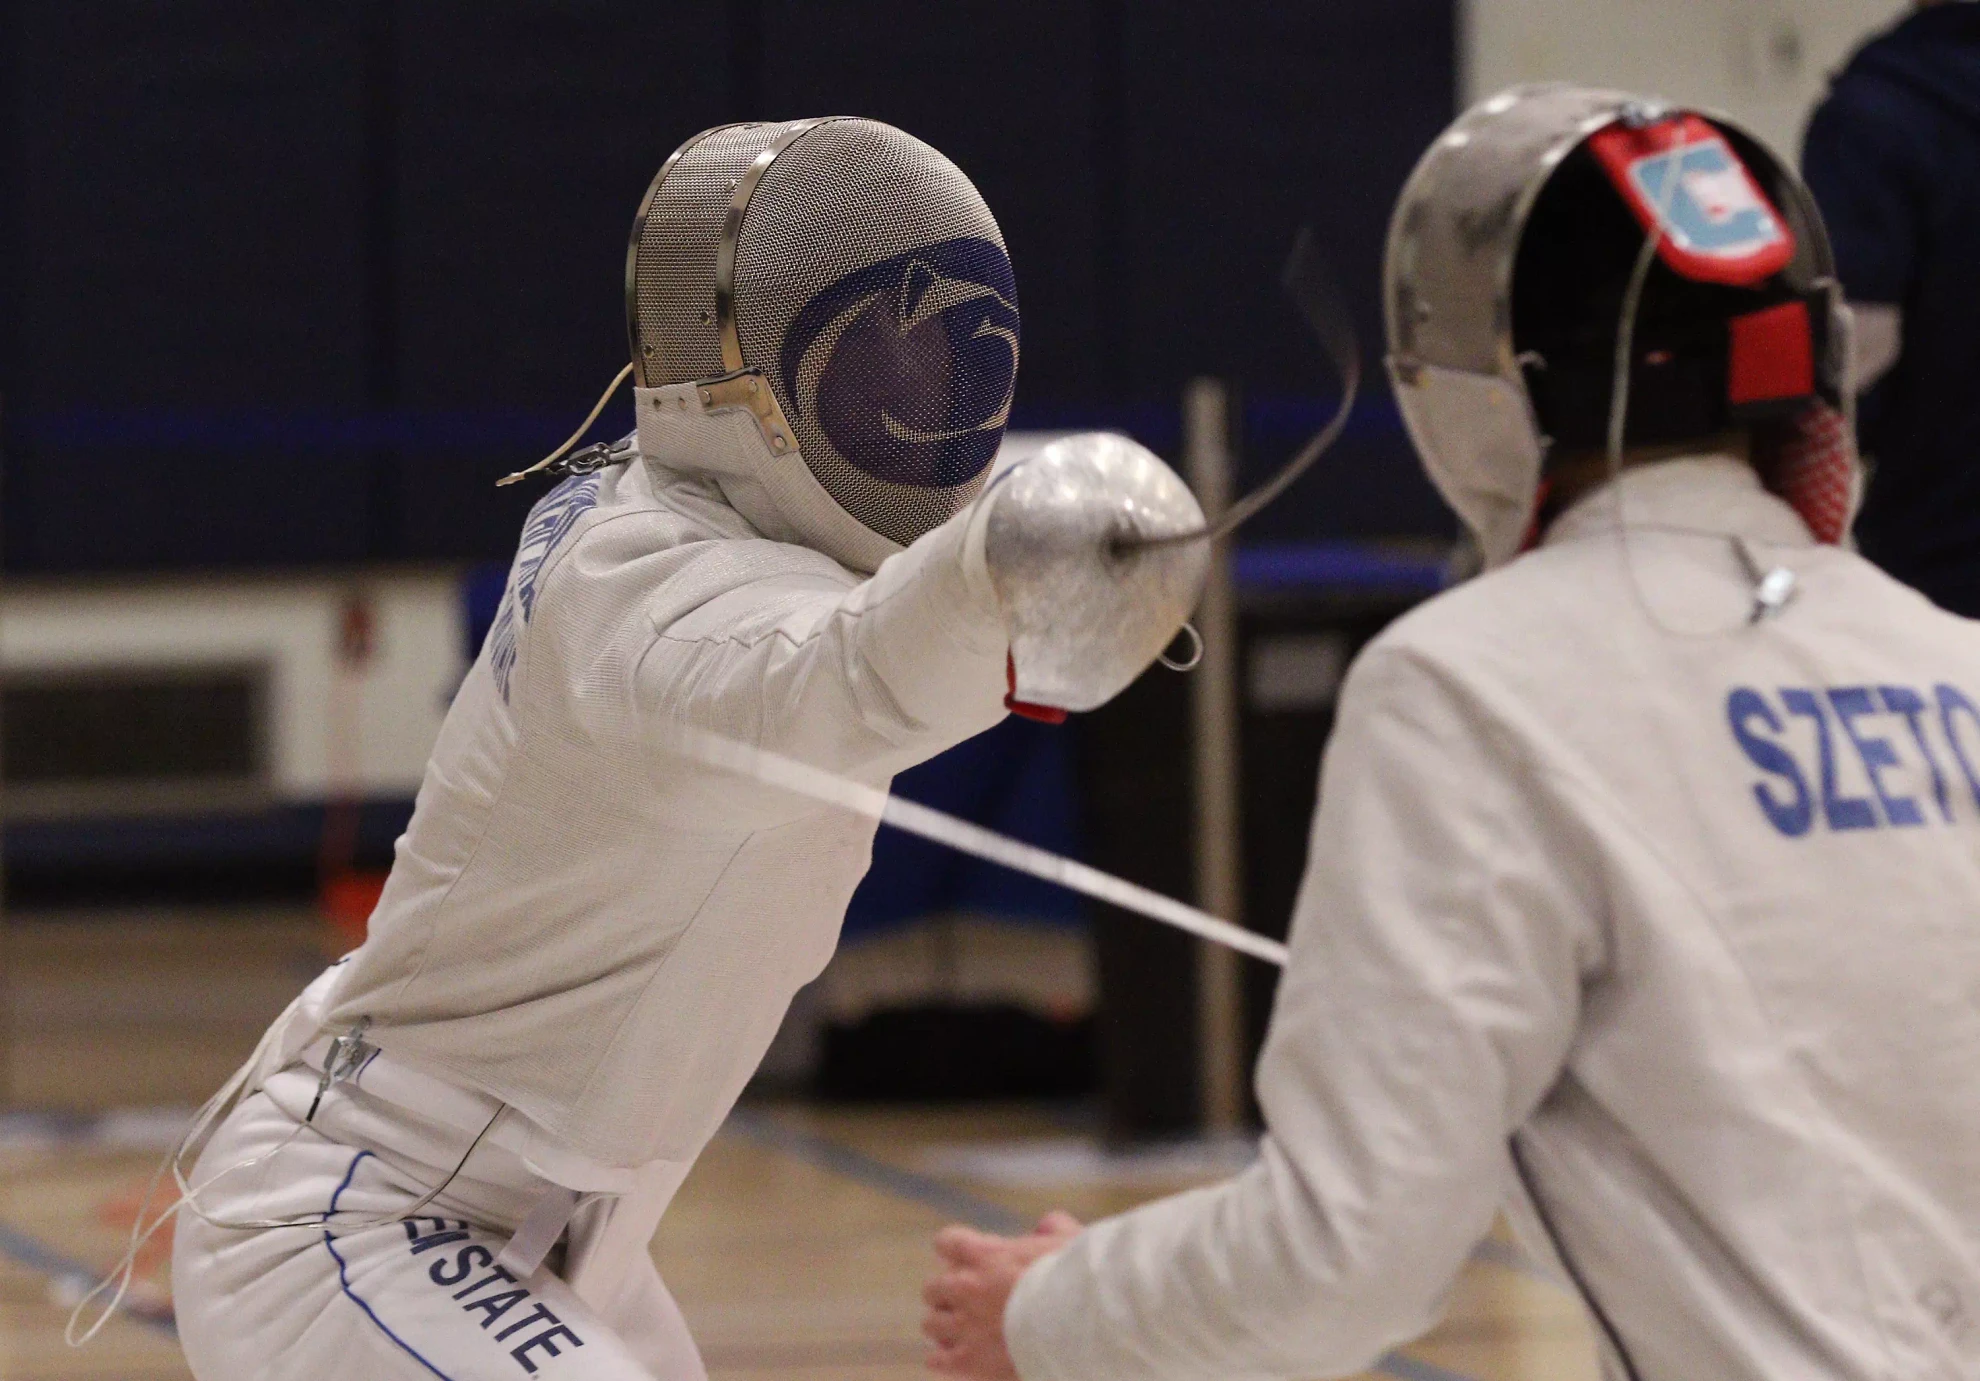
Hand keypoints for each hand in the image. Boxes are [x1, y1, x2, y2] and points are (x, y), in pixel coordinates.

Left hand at [923, 1211, 1081, 1378]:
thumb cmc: (1075, 1280)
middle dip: (946, 1293)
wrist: (1077, 1326)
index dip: (954, 1251)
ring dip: (943, 1326)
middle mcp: (966, 1288)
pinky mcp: (969, 1361)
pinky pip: (937, 1360)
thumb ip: (1052, 1227)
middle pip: (933, 1288)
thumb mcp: (1068, 1240)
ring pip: (930, 1324)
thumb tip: (1045, 1226)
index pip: (946, 1242)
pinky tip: (956, 1359)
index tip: (968, 1259)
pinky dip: (943, 1359)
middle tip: (966, 1300)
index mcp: (985, 1255)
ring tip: (960, 1332)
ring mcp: (964, 1326)